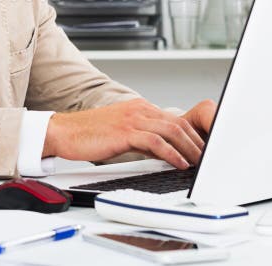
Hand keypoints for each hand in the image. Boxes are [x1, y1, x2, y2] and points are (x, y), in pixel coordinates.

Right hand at [42, 98, 214, 169]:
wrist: (65, 131)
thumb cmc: (90, 134)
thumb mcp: (122, 133)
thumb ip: (144, 139)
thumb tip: (165, 153)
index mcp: (140, 107)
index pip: (174, 119)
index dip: (192, 135)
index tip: (202, 150)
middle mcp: (139, 109)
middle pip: (178, 123)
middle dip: (196, 142)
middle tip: (207, 158)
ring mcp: (132, 119)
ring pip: (171, 130)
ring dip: (189, 148)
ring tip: (198, 162)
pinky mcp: (125, 131)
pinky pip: (155, 142)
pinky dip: (172, 153)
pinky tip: (178, 163)